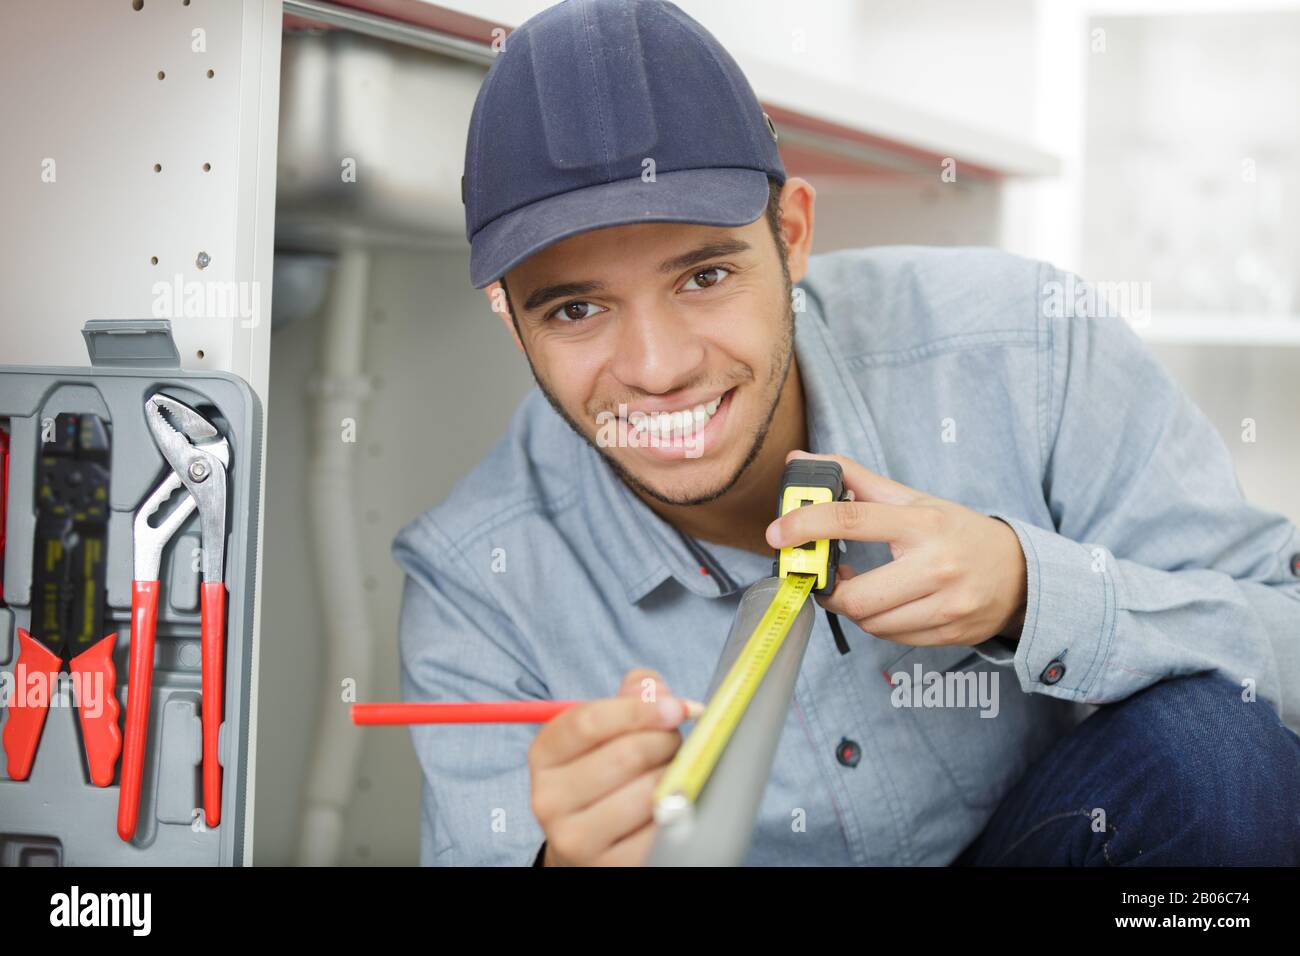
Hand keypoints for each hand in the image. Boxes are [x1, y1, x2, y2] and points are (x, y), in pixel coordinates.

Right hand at [529, 668, 688, 865]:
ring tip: (672, 772)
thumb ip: (631, 696)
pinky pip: (661, 828)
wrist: (588, 843)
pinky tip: (671, 803)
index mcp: (544, 755)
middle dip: (665, 741)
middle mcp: (549, 799)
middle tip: (674, 743)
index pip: (588, 722)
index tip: (675, 707)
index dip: (639, 709)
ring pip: (648, 791)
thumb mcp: (605, 730)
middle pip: (626, 755)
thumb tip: (657, 690)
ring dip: (676, 775)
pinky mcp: (610, 867)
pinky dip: (677, 809)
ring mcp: (576, 839)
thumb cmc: (604, 772)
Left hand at [765, 451, 1026, 647]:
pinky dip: (878, 623)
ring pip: (871, 622)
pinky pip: (892, 638)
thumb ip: (858, 480)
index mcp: (922, 524)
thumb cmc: (958, 532)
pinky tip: (885, 604)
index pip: (851, 519)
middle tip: (826, 575)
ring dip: (853, 607)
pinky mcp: (950, 633)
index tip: (778, 533)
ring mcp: (946, 605)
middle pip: (856, 595)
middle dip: (829, 589)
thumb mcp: (914, 499)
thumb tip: (803, 460)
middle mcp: (936, 566)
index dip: (806, 525)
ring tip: (859, 587)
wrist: (1020, 573)